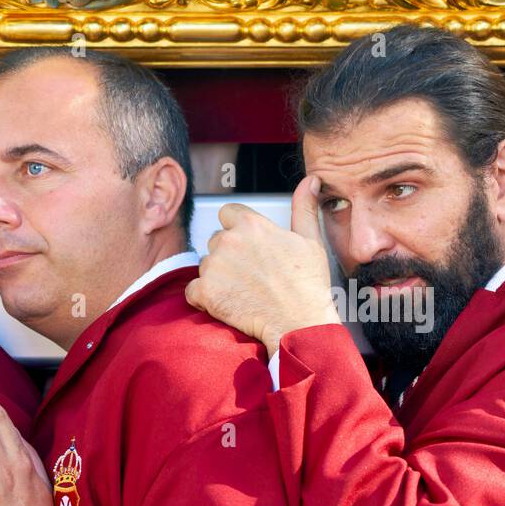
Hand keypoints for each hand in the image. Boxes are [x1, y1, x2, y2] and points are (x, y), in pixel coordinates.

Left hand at [186, 174, 340, 355]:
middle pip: (216, 240)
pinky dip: (205, 298)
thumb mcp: (311, 240)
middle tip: (251, 274)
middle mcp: (229, 241)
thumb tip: (310, 182)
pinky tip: (227, 303)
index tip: (249, 247)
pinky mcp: (206, 292)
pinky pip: (193, 290)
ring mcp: (215, 266)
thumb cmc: (308, 286)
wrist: (299, 323)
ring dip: (218, 276)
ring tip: (244, 291)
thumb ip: (304, 207)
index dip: (237, 230)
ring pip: (206, 265)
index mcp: (251, 224)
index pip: (227, 213)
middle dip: (228, 255)